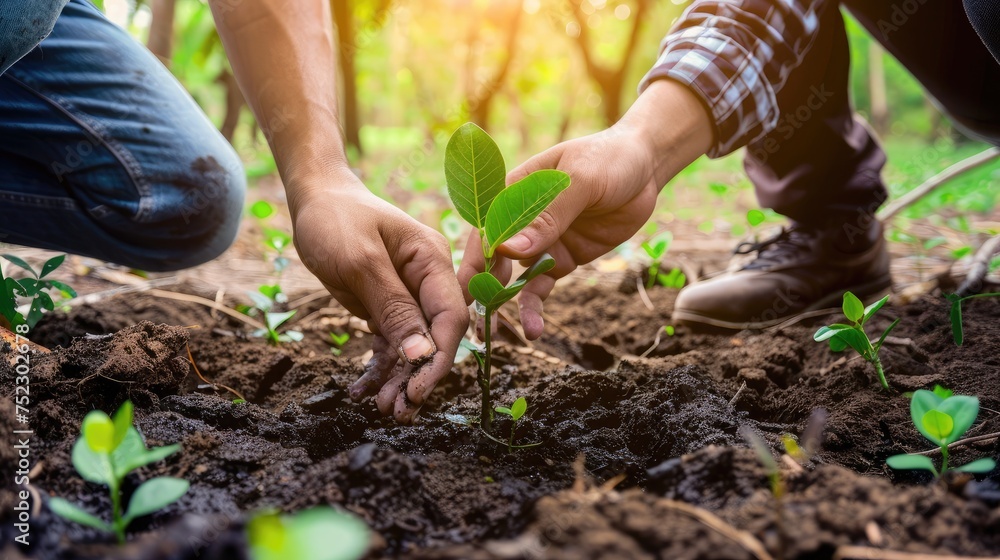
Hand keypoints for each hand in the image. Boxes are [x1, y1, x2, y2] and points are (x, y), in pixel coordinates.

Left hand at [291, 172, 467, 423]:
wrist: (313, 201)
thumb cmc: (337, 220)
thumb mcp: (360, 262)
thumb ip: (393, 307)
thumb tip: (421, 355)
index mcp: (433, 261)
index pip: (450, 317)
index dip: (438, 358)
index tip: (417, 390)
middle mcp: (427, 280)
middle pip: (434, 338)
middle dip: (418, 376)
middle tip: (397, 411)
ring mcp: (408, 295)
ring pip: (413, 347)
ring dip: (399, 379)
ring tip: (380, 408)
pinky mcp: (387, 307)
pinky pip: (390, 344)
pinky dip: (379, 368)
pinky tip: (361, 390)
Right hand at [458, 80, 712, 338]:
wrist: (645, 168)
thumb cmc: (607, 159)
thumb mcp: (580, 181)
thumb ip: (548, 216)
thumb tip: (510, 250)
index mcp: (512, 191)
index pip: (486, 227)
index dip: (476, 257)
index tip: (472, 287)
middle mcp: (519, 219)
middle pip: (493, 257)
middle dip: (482, 287)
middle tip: (476, 319)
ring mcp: (540, 241)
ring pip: (513, 276)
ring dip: (503, 303)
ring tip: (496, 332)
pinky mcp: (561, 259)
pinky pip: (541, 285)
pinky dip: (534, 307)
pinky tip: (533, 329)